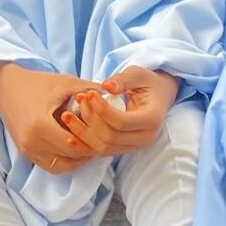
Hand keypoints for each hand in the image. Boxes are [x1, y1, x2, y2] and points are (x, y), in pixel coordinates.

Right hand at [0, 61, 99, 174]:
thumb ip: (90, 90)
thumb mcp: (65, 83)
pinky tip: (76, 147)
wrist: (6, 87)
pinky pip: (51, 165)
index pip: (74, 145)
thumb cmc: (37, 83)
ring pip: (61, 166)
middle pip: (70, 158)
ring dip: (78, 159)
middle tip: (104, 141)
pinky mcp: (26, 153)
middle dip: (88, 151)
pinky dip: (66, 160)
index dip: (93, 141)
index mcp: (40, 125)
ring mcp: (27, 151)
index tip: (106, 134)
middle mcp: (31, 143)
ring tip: (91, 145)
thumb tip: (116, 95)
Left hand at [58, 66, 179, 157]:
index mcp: (151, 119)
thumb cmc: (147, 82)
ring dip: (82, 133)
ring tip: (67, 114)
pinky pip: (100, 152)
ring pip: (103, 148)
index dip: (102, 110)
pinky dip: (83, 145)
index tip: (89, 93)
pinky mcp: (123, 149)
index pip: (121, 122)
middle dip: (89, 120)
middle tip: (78, 100)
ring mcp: (134, 146)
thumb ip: (123, 79)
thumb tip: (106, 86)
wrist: (158, 95)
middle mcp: (145, 138)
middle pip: (110, 138)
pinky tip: (68, 134)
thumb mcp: (138, 74)